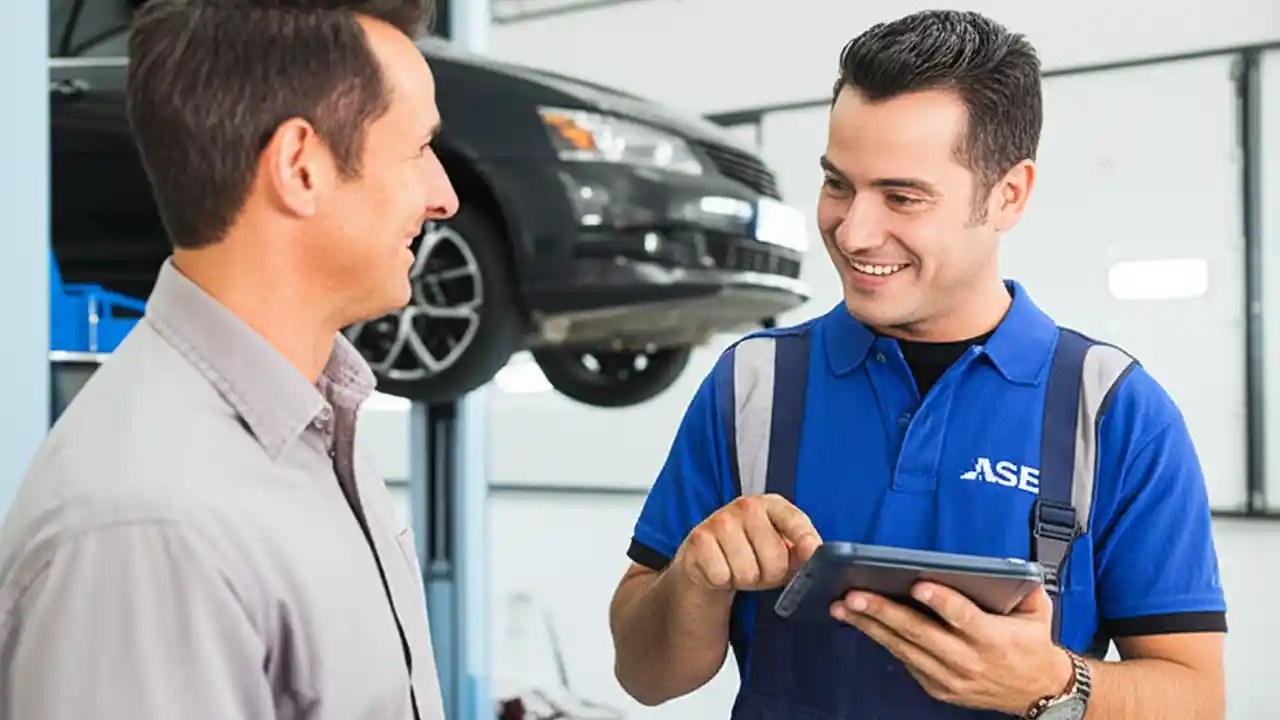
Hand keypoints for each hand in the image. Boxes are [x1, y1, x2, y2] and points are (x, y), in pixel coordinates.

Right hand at [672, 494, 821, 592]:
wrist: (707, 558)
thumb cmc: (751, 553)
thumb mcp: (780, 549)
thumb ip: (801, 552)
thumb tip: (817, 558)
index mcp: (772, 505)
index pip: (795, 520)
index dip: (807, 540)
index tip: (814, 554)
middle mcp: (747, 506)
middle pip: (774, 559)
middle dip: (770, 574)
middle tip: (759, 568)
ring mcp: (721, 520)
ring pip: (747, 572)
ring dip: (745, 580)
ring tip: (739, 568)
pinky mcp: (699, 538)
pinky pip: (722, 575)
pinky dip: (722, 580)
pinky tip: (721, 569)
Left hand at [831, 582, 1073, 715]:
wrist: (1037, 692)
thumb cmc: (1032, 644)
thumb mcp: (1037, 612)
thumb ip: (1022, 585)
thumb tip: (999, 563)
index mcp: (994, 639)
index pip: (963, 618)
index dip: (941, 601)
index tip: (918, 585)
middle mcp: (969, 661)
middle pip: (920, 633)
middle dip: (884, 612)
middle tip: (854, 594)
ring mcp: (950, 678)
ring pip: (904, 648)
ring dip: (870, 626)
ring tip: (843, 606)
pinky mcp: (937, 688)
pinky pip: (905, 660)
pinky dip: (882, 640)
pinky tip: (861, 622)